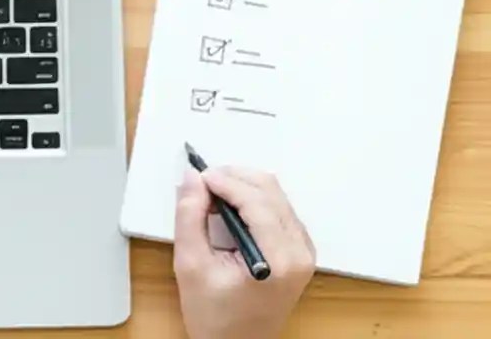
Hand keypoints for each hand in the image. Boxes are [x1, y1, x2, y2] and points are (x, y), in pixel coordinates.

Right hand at [173, 167, 314, 338]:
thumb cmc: (214, 317)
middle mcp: (300, 252)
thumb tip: (192, 179)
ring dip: (242, 187)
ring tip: (211, 196)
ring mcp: (303, 251)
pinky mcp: (299, 251)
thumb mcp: (191, 265)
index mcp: (279, 260)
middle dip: (233, 178)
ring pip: (276, 195)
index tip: (198, 176)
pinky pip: (279, 210)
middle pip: (270, 191)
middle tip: (202, 182)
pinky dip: (253, 200)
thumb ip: (189, 216)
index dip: (225, 181)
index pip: (256, 202)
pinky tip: (230, 209)